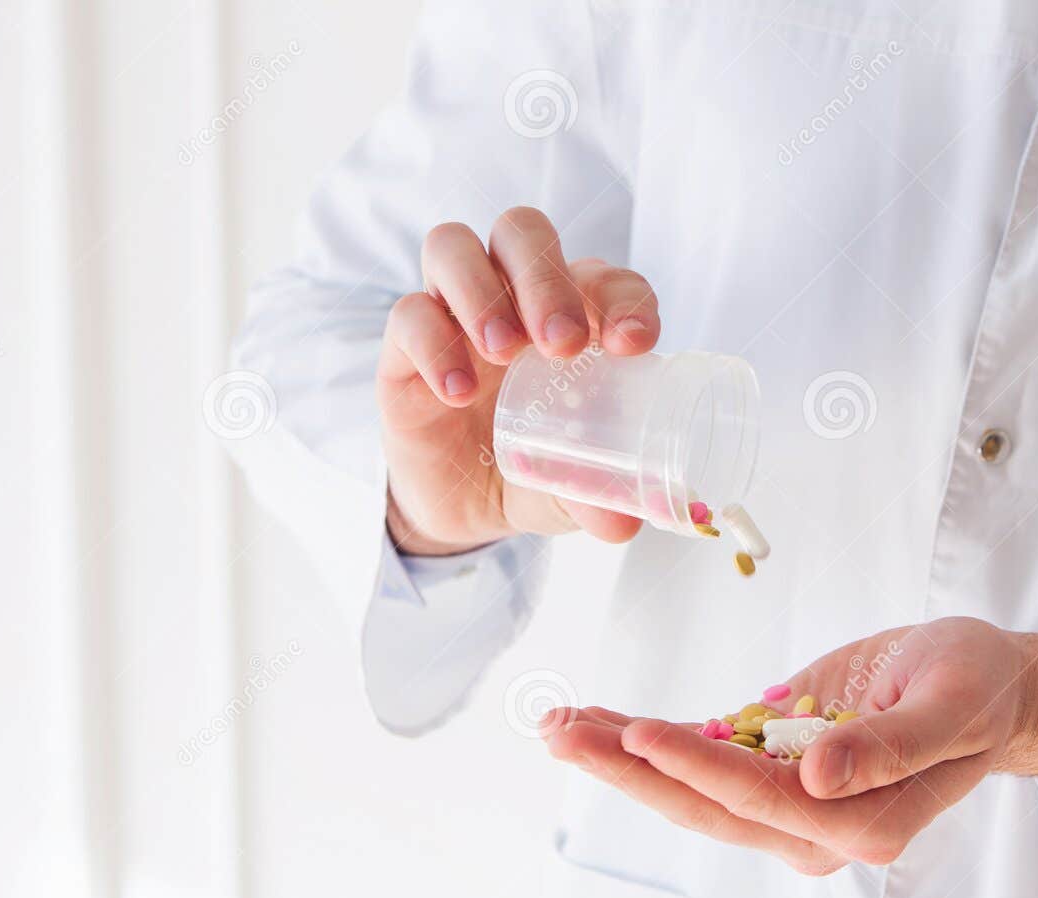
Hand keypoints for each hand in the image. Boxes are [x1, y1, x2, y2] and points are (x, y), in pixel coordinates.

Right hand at [377, 206, 660, 554]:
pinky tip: (456, 391)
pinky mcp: (403, 349)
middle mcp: (513, 299)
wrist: (462, 508)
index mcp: (574, 317)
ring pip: (454, 248)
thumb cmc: (532, 471)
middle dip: (545, 277)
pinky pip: (408, 316)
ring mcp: (455, 316)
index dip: (623, 298)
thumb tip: (623, 525)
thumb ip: (595, 500)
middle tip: (560, 343)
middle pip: (523, 233)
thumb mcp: (569, 491)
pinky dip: (433, 345)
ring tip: (504, 353)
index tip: (633, 344)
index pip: (605, 278)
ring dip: (483, 292)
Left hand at [542, 619, 1037, 874]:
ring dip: (620, 756)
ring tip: (556, 724)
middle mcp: (816, 828)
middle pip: (705, 804)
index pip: (761, 798)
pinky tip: (597, 721)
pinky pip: (702, 760)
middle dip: (627, 768)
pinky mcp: (774, 772)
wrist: (987, 686)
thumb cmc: (977, 687)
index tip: (636, 733)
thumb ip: (887, 748)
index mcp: (862, 822)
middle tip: (558, 732)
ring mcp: (791, 806)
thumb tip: (817, 779)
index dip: (694, 766)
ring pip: (690, 788)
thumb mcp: (949, 703)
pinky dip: (649, 741)